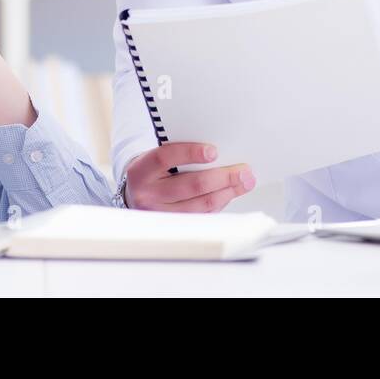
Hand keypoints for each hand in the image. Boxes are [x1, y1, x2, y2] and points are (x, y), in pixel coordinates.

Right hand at [125, 143, 255, 212]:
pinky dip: (220, 203)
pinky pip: (203, 216)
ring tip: (243, 182)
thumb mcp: (155, 158)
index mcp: (141, 170)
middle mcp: (148, 194)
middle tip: (243, 171)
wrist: (136, 196)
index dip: (190, 153)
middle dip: (222, 177)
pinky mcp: (174, 227)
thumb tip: (217, 153)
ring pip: (201, 203)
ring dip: (227, 192)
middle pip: (191, 184)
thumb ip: (178, 153)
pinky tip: (230, 194)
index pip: (165, 157)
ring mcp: (160, 214)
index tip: (214, 151)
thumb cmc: (152, 172)